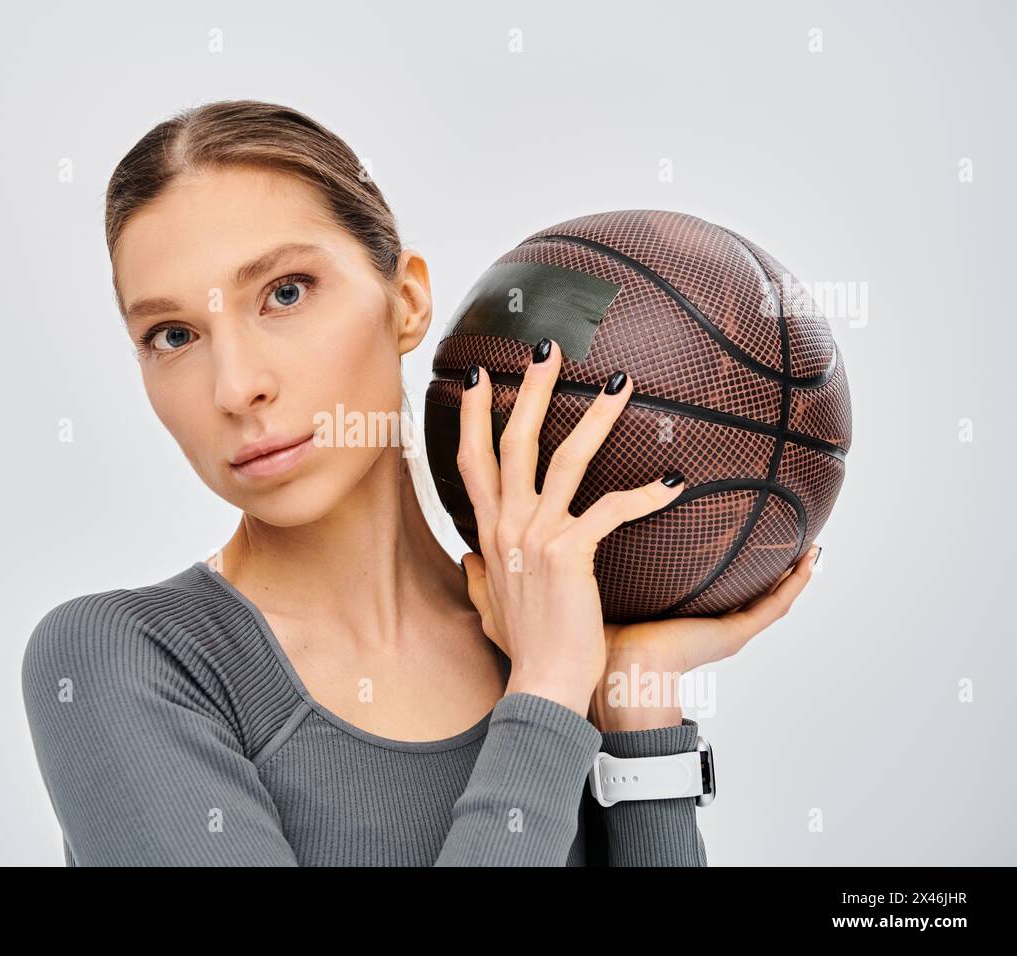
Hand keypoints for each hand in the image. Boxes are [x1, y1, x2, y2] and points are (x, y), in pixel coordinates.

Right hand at [456, 340, 684, 719]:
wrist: (541, 684)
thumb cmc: (523, 649)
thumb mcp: (489, 607)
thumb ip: (479, 578)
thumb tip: (468, 560)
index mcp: (491, 535)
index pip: (474, 463)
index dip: (475, 418)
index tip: (479, 380)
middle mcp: (508, 527)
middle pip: (512, 444)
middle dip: (527, 392)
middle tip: (546, 349)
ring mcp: (536, 537)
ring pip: (562, 460)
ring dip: (591, 417)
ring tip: (619, 383)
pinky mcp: (570, 554)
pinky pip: (611, 510)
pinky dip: (646, 493)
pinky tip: (674, 479)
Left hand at [588, 544, 821, 730]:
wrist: (618, 670)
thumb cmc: (605, 638)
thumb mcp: (614, 591)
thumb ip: (615, 564)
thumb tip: (599, 525)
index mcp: (682, 618)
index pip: (711, 586)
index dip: (727, 562)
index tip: (738, 530)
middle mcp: (708, 625)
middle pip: (745, 591)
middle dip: (765, 565)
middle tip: (783, 533)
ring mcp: (725, 632)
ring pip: (769, 598)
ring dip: (790, 573)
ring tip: (809, 546)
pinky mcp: (733, 635)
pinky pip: (774, 607)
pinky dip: (794, 584)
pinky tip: (809, 560)